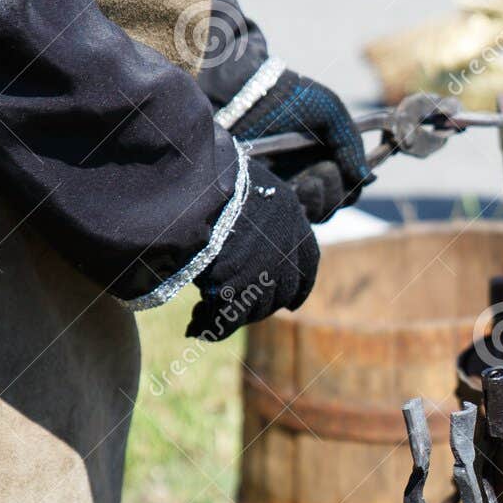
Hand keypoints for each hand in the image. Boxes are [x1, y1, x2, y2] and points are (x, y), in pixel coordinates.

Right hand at [187, 161, 318, 340]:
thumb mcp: (243, 189)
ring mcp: (266, 267)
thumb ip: (252, 216)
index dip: (300, 287)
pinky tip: (197, 327)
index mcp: (291, 216)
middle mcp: (286, 245)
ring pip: (257, 307)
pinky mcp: (241, 285)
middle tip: (235, 310)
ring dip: (233, 317)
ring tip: (204, 317)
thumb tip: (243, 240)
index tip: (292, 304)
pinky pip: (230, 317)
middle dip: (260, 305)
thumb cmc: (209, 176)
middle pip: (282, 291)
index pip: (308, 262)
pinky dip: (214, 326)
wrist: (193, 179)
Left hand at [228, 70, 370, 222]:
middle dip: (336, 189)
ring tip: (308, 180)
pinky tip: (297, 187)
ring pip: (319, 214)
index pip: (350, 187)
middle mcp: (311, 174)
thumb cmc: (292, 98)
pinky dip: (302, 206)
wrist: (250, 96)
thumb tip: (369, 178)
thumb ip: (352, 144)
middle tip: (323, 168)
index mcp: (329, 156)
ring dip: (320, 200)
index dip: (354, 185)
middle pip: (337, 204)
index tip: (350, 172)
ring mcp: (291, 185)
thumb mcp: (332, 112)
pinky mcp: (270, 193)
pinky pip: (294, 216)